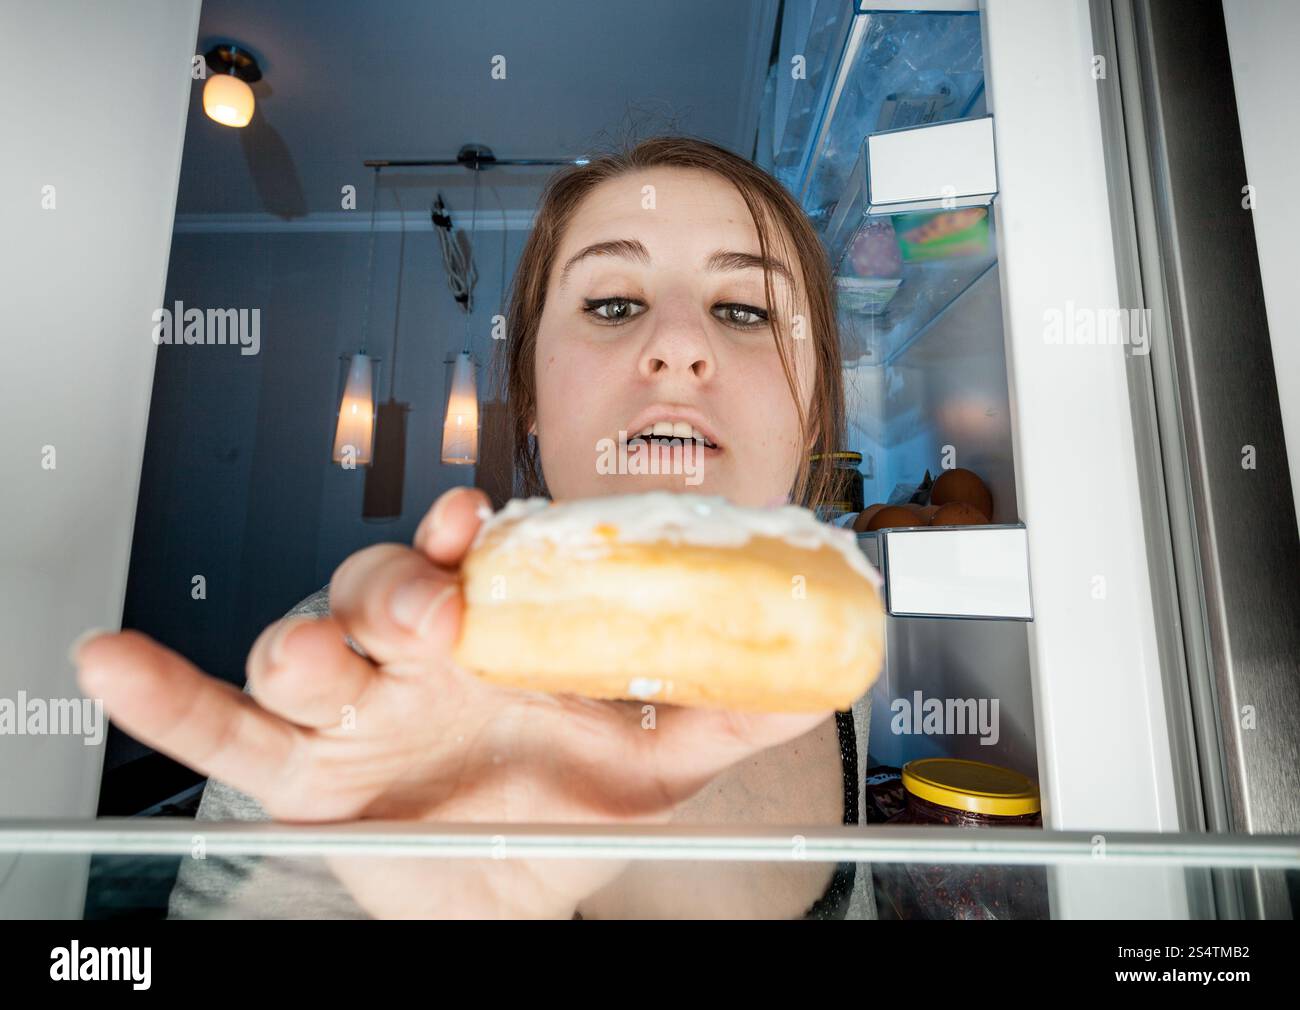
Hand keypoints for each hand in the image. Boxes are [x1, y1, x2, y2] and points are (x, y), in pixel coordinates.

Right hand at [75, 486, 831, 917]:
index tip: (472, 515)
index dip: (458, 531)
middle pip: (373, 587)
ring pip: (298, 642)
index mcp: (492, 631)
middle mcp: (412, 654)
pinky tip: (109, 659)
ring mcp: (347, 708)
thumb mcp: (651, 761)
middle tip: (431, 611)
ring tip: (324, 661)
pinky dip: (163, 693)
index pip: (463, 557)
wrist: (508, 897)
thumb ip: (726, 710)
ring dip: (304, 639)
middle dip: (392, 590)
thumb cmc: (563, 811)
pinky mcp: (295, 770)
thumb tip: (816, 670)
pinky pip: (217, 723)